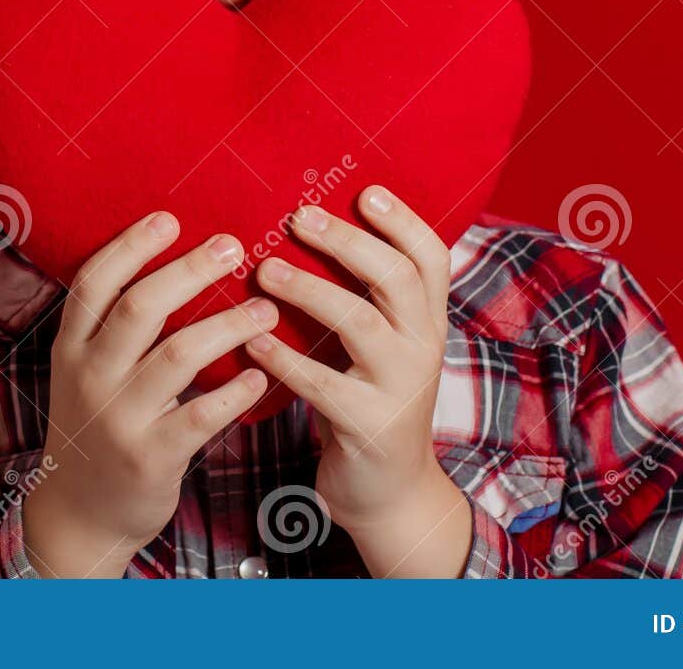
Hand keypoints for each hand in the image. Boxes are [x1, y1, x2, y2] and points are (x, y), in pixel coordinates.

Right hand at [21, 210, 275, 576]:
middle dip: (189, 271)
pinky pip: (199, 416)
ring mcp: (118, 418)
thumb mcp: (86, 370)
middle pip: (139, 308)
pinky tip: (262, 373)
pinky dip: (235, 392)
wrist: (81, 512)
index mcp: (71, 347)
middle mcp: (89, 377)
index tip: (170, 217)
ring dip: (228, 327)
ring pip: (176, 357)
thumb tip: (173, 257)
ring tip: (266, 309)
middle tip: (233, 246)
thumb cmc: (99, 423)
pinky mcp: (149, 457)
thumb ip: (113, 325)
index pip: (93, 283)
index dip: (130, 246)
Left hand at [246, 186, 472, 577]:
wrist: (389, 492)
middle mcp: (422, 347)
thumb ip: (362, 296)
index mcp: (426, 320)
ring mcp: (400, 388)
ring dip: (309, 291)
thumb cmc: (369, 399)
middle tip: (299, 217)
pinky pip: (324, 386)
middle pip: (397, 279)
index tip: (363, 191)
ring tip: (264, 270)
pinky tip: (252, 341)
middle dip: (348, 243)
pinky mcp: (369, 426)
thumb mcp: (381, 344)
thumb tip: (307, 223)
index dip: (402, 221)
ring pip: (360, 325)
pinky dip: (285, 360)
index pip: (430, 257)